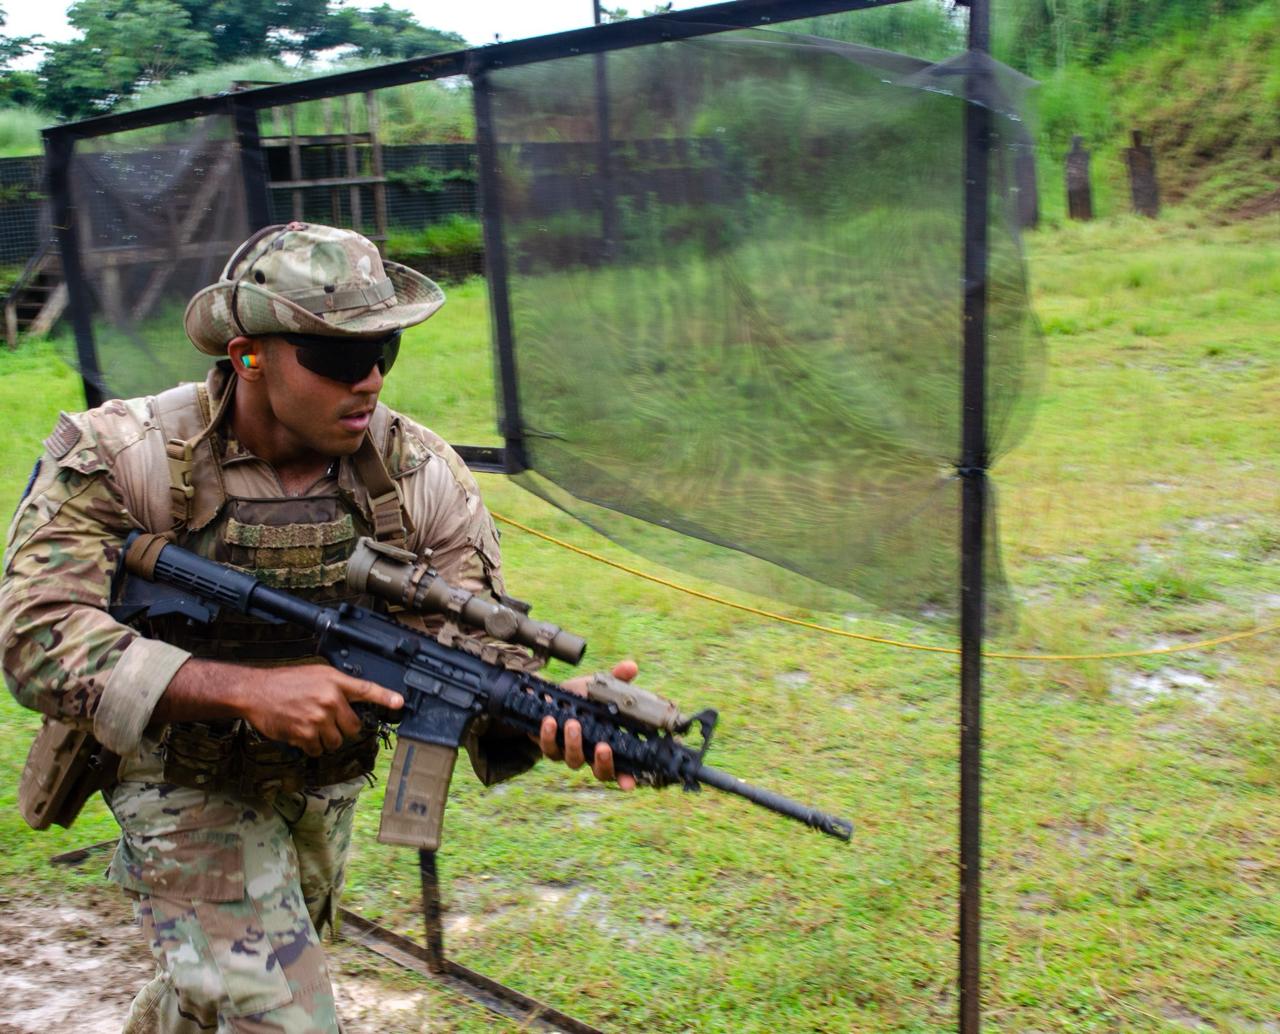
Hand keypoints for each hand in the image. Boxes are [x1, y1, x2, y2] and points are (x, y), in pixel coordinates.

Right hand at [237, 664, 403, 756]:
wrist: (256, 692)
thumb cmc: (285, 682)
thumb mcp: (316, 674)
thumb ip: (337, 686)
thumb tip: (353, 701)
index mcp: (335, 682)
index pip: (366, 689)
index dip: (385, 697)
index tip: (399, 703)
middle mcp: (330, 699)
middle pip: (354, 726)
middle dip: (343, 728)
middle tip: (328, 722)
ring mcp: (319, 718)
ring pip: (336, 742)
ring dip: (327, 740)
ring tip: (312, 727)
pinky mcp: (305, 734)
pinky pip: (318, 750)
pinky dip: (311, 747)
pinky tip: (301, 734)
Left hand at [539, 659, 637, 790]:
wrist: (548, 695)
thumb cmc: (581, 695)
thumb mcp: (600, 687)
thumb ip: (617, 679)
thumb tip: (631, 666)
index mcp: (608, 743)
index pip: (622, 767)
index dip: (626, 777)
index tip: (630, 782)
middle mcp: (590, 753)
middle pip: (600, 772)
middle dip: (603, 764)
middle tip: (603, 747)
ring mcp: (569, 752)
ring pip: (573, 760)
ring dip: (574, 744)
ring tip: (573, 724)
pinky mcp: (548, 746)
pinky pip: (549, 748)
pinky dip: (549, 736)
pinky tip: (550, 721)